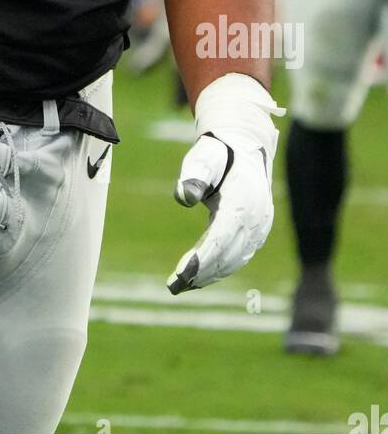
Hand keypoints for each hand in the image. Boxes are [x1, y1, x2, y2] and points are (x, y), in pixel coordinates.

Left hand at [167, 73, 283, 294]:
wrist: (246, 148)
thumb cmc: (218, 153)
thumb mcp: (204, 157)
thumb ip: (193, 174)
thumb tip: (184, 197)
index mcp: (242, 202)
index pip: (220, 239)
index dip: (201, 259)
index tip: (181, 274)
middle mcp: (255, 219)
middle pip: (227, 254)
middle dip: (201, 273)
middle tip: (174, 286)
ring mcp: (259, 228)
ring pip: (234, 260)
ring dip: (209, 275)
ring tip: (181, 285)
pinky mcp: (257, 233)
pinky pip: (238, 257)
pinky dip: (219, 268)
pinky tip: (199, 276)